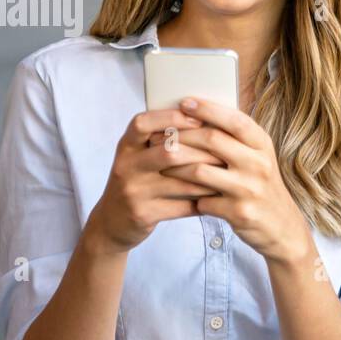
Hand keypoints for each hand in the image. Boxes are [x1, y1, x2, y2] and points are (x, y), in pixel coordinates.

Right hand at [85, 108, 225, 253]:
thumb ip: (160, 141)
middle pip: (168, 151)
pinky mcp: (144, 214)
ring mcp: (134, 191)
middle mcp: (127, 166)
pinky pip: (182, 205)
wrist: (112, 222)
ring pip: (181, 181)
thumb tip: (203, 120)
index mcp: (126, 146)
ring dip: (209, 177)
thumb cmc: (136, 182)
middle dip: (202, 151)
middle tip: (226, 151)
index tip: (199, 118)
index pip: (143, 123)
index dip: (171, 117)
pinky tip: (218, 196)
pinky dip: (204, 200)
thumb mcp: (138, 157)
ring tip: (228, 173)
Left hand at [162, 96, 314, 264]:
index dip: (208, 109)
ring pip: (199, 171)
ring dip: (175, 168)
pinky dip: (189, 197)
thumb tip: (201, 114)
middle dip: (181, 136)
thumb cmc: (262, 186)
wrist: (282, 227)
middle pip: (212, 140)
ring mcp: (249, 189)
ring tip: (162, 165)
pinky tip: (182, 195)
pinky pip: (202, 200)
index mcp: (263, 145)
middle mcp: (259, 164)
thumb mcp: (258, 157)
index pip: (235, 120)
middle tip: (161, 137)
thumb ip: (237, 139)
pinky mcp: (239, 213)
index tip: (185, 102)